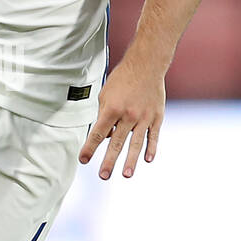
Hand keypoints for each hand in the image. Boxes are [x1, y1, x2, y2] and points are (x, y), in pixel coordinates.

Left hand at [79, 54, 164, 179]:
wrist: (147, 65)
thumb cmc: (122, 79)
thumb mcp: (105, 94)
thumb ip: (103, 116)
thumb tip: (103, 136)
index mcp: (112, 109)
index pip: (97, 133)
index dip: (89, 148)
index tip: (83, 160)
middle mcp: (128, 115)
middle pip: (116, 143)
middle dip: (109, 161)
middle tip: (103, 176)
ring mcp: (144, 117)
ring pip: (136, 143)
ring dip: (131, 161)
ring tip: (126, 175)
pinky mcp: (157, 117)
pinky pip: (153, 136)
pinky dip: (151, 148)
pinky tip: (147, 160)